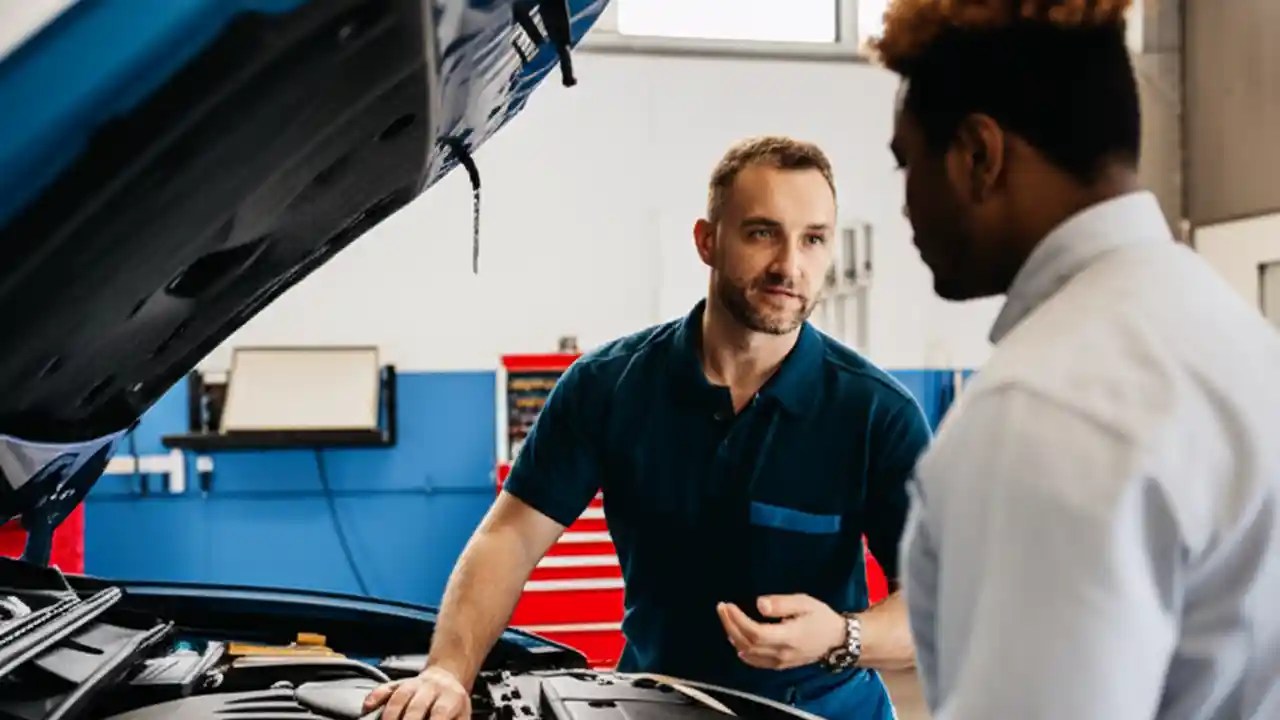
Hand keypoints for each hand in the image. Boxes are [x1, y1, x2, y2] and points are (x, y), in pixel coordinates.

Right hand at [361, 666, 471, 719]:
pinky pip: (384, 688)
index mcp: (450, 698)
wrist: (447, 677)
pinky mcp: (398, 683)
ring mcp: (413, 684)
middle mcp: (430, 688)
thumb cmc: (453, 704)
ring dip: (389, 715)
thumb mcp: (462, 716)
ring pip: (398, 697)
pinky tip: (368, 708)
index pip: (440, 713)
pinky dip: (374, 697)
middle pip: (416, 706)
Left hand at [716, 595, 845, 669]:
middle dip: (730, 625)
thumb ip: (781, 604)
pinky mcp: (780, 665)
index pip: (755, 632)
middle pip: (747, 643)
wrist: (838, 640)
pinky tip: (736, 640)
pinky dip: (742, 651)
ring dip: (734, 636)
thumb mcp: (804, 603)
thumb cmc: (821, 617)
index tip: (728, 605)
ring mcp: (780, 662)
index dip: (738, 620)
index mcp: (788, 636)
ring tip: (727, 619)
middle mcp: (782, 653)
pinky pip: (756, 661)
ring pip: (749, 654)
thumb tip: (759, 604)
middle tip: (722, 608)